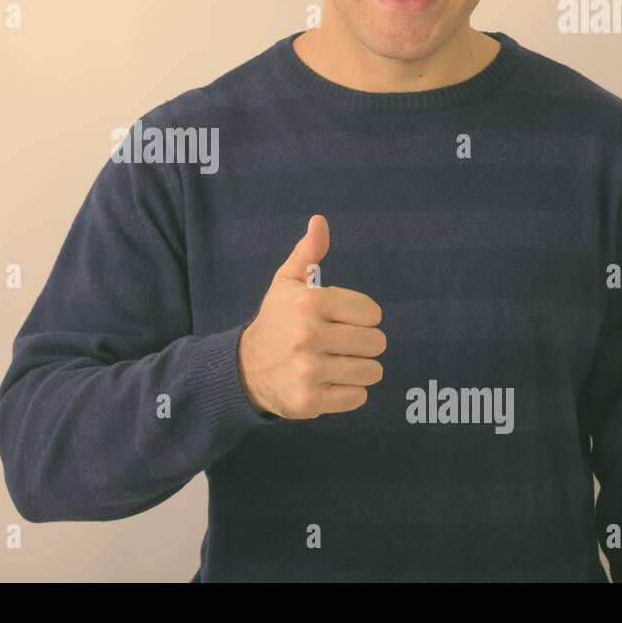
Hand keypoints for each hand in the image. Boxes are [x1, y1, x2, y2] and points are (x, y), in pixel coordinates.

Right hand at [237, 215, 386, 419]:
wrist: (244, 369)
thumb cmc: (275, 321)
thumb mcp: (287, 284)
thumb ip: (308, 253)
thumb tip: (319, 221)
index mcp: (308, 303)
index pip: (372, 312)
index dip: (362, 316)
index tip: (344, 320)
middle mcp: (308, 336)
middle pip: (376, 343)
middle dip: (364, 344)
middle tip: (342, 344)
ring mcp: (309, 371)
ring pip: (372, 371)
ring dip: (359, 369)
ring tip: (337, 363)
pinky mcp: (310, 401)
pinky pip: (358, 397)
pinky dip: (349, 392)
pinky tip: (329, 383)